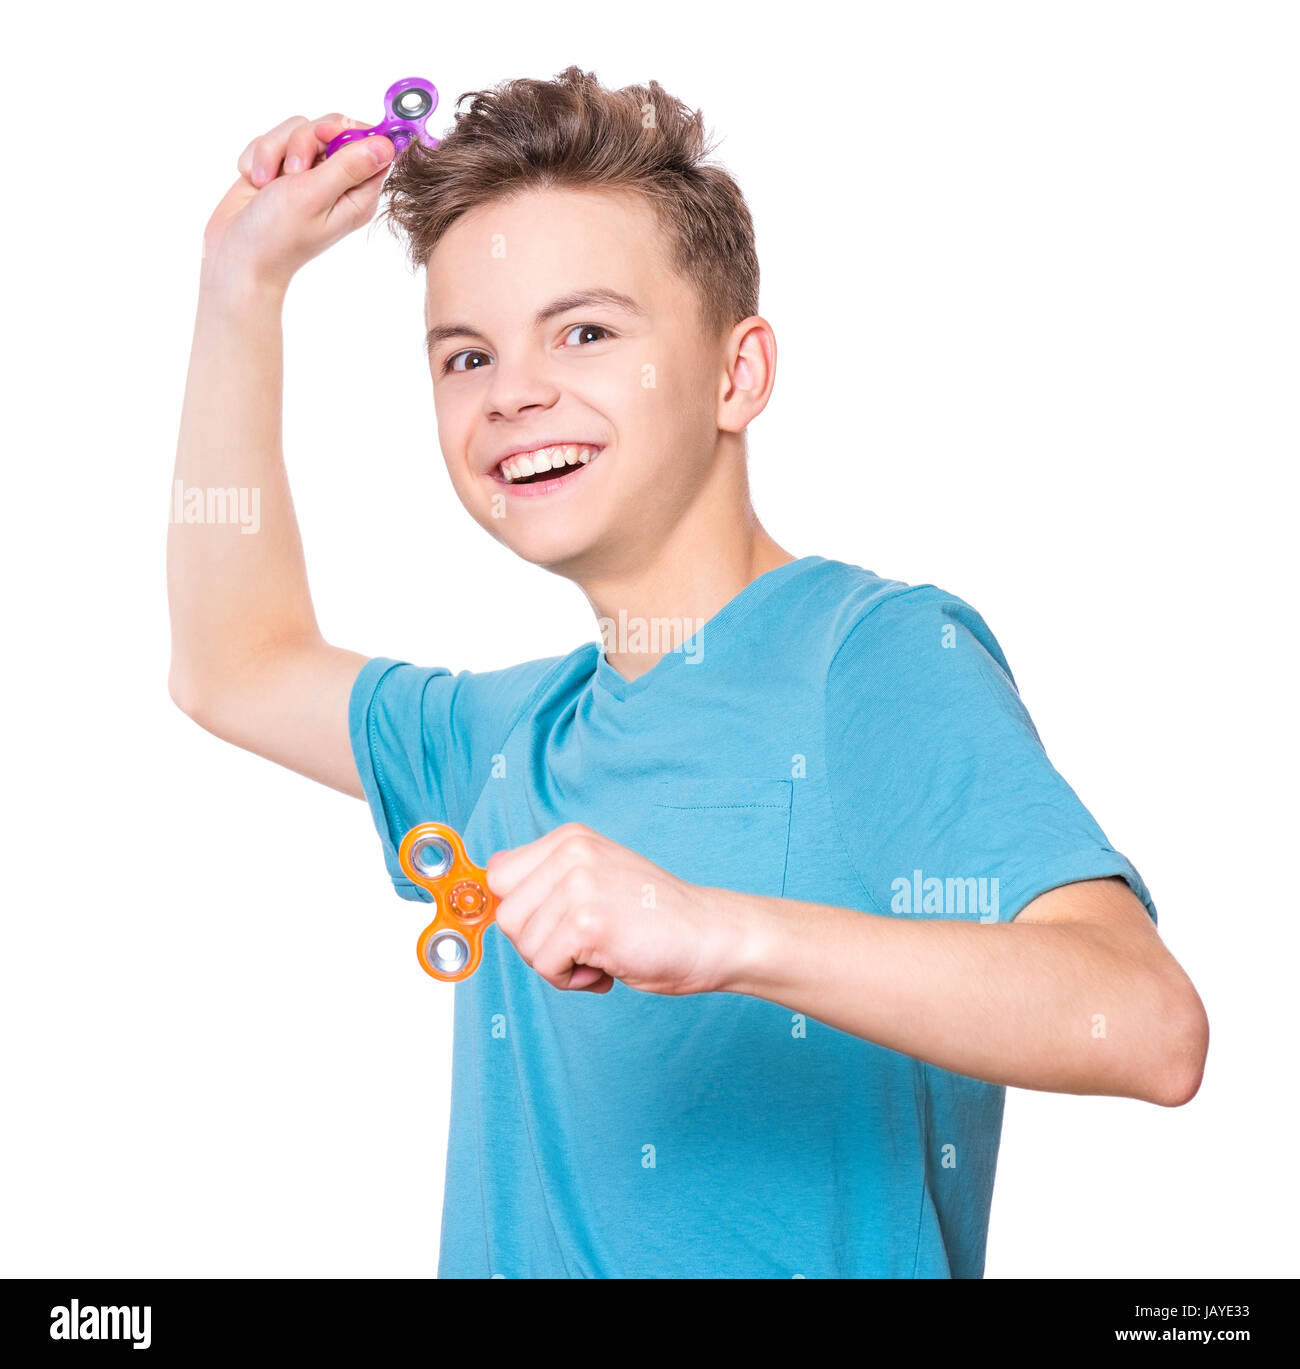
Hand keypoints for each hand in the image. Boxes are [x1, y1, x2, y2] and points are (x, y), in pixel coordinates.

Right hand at [201, 113, 395, 291]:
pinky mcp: (281, 167)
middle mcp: (337, 181)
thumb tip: (387, 144)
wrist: (235, 253)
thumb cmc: (278, 234)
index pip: (371, 144)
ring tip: (266, 184)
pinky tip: (256, 183)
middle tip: (292, 172)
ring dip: (273, 152)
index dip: (349, 131)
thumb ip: (349, 166)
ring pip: (297, 129)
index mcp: (357, 194)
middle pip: (332, 126)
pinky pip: (272, 139)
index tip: (324, 135)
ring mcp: (308, 173)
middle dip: (303, 141)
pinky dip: (259, 157)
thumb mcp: (315, 196)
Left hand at [485, 824, 744, 995]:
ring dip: (556, 965)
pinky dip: (571, 981)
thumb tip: (492, 906)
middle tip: (580, 945)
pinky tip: (606, 968)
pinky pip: (545, 966)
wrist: (710, 935)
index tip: (549, 926)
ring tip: (598, 955)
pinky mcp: (587, 922)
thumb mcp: (596, 878)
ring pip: (523, 944)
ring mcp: (578, 884)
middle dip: (535, 943)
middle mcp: (571, 852)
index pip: (499, 875)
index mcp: (570, 838)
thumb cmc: (655, 917)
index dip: (519, 911)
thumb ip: (550, 883)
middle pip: (505, 914)